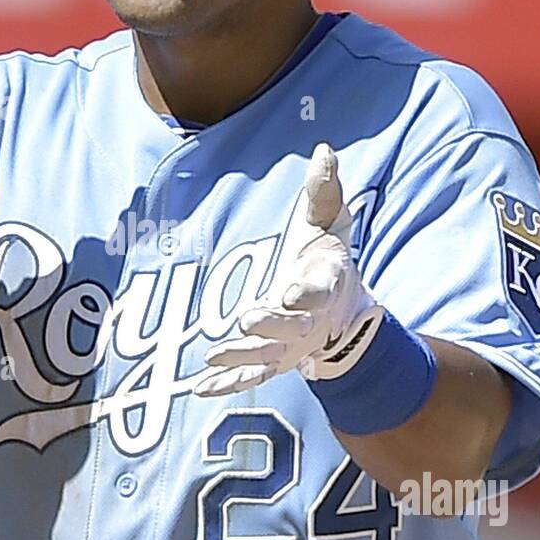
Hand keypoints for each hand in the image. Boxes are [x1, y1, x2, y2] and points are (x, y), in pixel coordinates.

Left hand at [194, 143, 382, 397]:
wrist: (340, 311)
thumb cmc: (326, 259)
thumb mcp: (328, 222)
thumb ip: (324, 190)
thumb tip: (324, 150)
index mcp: (324, 284)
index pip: (318, 289)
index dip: (306, 292)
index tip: (292, 292)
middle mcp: (309, 320)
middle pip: (290, 327)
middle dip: (270, 325)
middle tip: (249, 319)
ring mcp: (291, 346)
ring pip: (267, 356)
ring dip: (241, 357)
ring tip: (212, 358)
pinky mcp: (275, 362)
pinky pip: (251, 376)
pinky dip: (228, 384)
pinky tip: (200, 389)